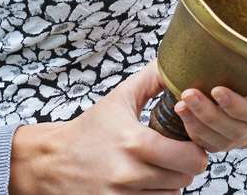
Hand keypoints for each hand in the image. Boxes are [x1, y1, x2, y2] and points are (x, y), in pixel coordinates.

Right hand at [8, 65, 206, 194]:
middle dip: (184, 165)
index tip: (189, 142)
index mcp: (135, 143)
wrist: (50, 161)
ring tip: (158, 166)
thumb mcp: (119, 98)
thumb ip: (152, 79)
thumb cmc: (88, 129)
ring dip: (170, 182)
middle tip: (176, 154)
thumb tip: (177, 64)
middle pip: (185, 179)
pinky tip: (146, 180)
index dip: (195, 149)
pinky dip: (155, 194)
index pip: (190, 158)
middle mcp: (129, 174)